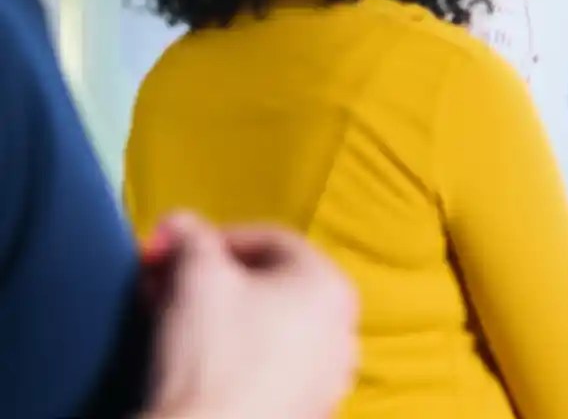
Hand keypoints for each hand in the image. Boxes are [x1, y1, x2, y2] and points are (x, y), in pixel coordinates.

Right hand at [142, 213, 359, 418]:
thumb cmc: (214, 352)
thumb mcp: (196, 277)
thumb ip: (189, 238)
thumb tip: (178, 224)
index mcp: (330, 284)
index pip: (270, 239)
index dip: (213, 238)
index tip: (171, 251)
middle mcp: (344, 328)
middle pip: (272, 284)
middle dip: (212, 278)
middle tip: (166, 283)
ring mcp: (331, 375)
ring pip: (272, 327)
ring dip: (222, 317)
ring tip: (176, 323)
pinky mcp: (310, 410)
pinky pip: (273, 368)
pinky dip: (238, 356)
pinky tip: (200, 365)